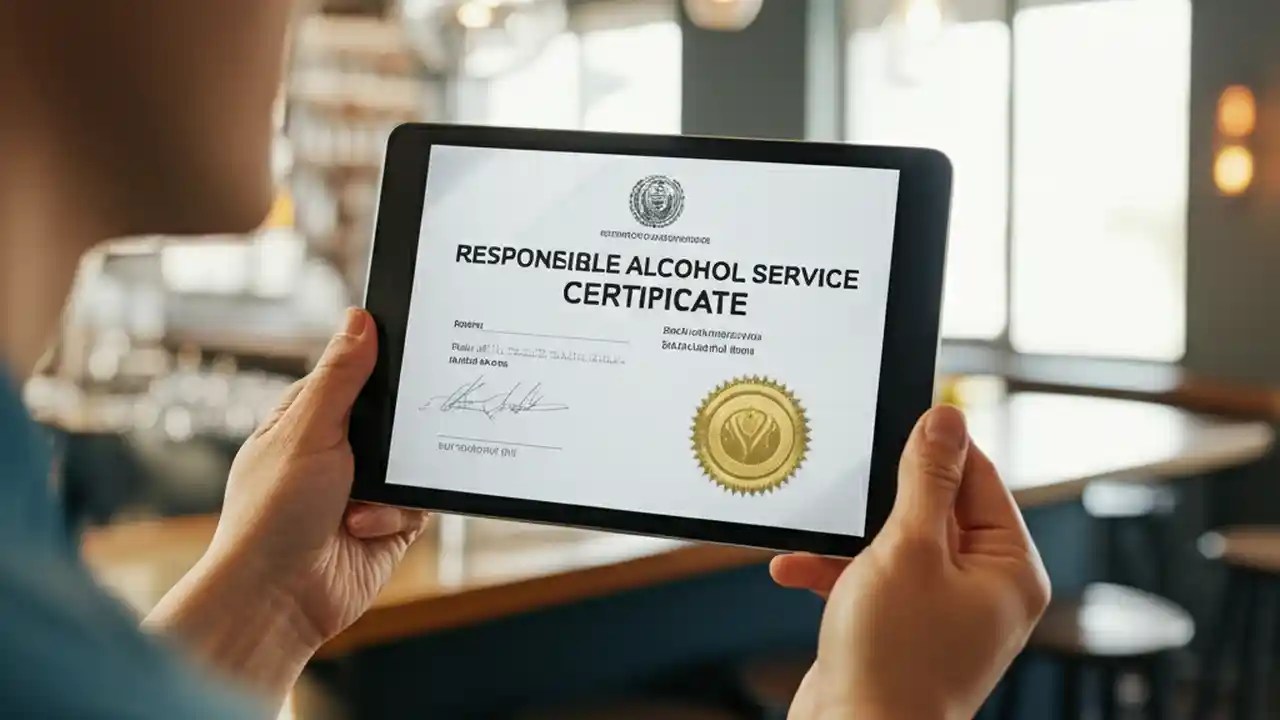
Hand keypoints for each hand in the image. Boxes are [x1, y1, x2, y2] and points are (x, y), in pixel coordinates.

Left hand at [146, 308, 428, 705]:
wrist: (278, 598)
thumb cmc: (271, 514)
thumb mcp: (306, 431)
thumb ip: (340, 377)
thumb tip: (360, 320)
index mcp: (308, 419)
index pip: (357, 373)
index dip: (383, 365)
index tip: (414, 353)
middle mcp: (339, 451)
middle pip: (395, 417)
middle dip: (402, 429)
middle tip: (400, 433)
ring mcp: (365, 489)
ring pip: (415, 461)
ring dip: (394, 481)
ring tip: (358, 500)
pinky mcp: (390, 525)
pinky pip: (420, 504)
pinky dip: (396, 516)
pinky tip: (362, 528)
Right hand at [771, 406, 1049, 719]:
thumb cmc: (893, 661)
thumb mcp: (908, 551)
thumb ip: (926, 480)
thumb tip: (946, 420)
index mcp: (1008, 569)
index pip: (978, 478)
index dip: (935, 446)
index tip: (896, 416)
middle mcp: (981, 589)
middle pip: (932, 508)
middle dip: (880, 500)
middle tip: (847, 479)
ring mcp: (939, 610)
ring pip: (893, 543)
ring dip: (847, 540)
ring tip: (813, 536)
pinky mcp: (899, 627)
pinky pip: (869, 579)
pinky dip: (834, 572)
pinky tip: (796, 570)